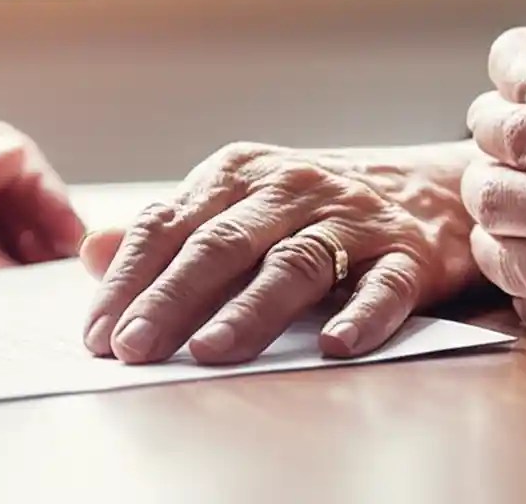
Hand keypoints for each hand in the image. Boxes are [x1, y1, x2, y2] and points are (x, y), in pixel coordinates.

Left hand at [79, 142, 482, 363]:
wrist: (433, 186)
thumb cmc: (317, 206)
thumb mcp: (239, 205)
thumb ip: (170, 231)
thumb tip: (91, 252)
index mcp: (241, 174)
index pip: (171, 225)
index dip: (130, 279)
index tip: (98, 332)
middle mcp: (292, 189)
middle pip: (222, 244)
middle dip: (171, 297)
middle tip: (133, 347)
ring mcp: (353, 219)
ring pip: (294, 263)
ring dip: (249, 309)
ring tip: (209, 350)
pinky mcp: (409, 253)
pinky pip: (384, 284)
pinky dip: (361, 314)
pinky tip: (336, 344)